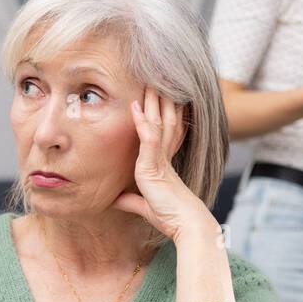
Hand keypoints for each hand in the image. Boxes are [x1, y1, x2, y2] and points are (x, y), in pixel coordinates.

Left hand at [113, 85, 215, 241]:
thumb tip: (115, 200)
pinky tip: (135, 106)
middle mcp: (165, 156)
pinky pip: (148, 138)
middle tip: (156, 76)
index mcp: (165, 163)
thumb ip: (131, 200)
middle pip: (163, 120)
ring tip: (148, 80)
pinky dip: (140, 121)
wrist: (187, 225)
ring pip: (157, 123)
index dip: (163, 112)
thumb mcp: (146, 207)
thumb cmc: (172, 218)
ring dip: (152, 101)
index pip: (165, 131)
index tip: (160, 95)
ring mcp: (160, 159)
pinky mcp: (154, 166)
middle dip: (159, 98)